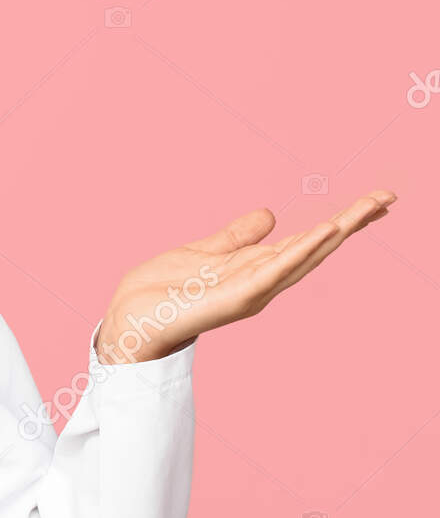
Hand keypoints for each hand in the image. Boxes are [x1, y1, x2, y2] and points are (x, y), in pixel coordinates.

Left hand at [96, 189, 396, 364]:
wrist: (128, 321)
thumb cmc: (162, 293)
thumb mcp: (203, 252)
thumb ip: (236, 237)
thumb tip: (270, 214)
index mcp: (255, 267)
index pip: (306, 240)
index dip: (341, 220)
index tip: (375, 200)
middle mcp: (261, 281)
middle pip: (316, 247)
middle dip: (352, 222)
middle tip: (388, 196)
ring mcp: (250, 291)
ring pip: (303, 257)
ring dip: (334, 232)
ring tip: (366, 207)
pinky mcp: (234, 298)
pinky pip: (273, 271)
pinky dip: (299, 252)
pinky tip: (323, 232)